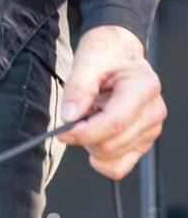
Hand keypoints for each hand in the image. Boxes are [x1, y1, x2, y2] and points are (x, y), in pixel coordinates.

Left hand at [60, 24, 165, 179]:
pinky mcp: (143, 141)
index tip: (63, 131)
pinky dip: (101, 157)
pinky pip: (119, 166)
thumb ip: (78, 88)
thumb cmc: (107, 53)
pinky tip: (96, 135)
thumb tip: (70, 116)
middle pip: (112, 144)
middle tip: (76, 116)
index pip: (115, 122)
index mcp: (143, 87)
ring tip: (91, 118)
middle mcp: (153, 111)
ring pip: (114, 158)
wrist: (118, 52)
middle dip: (85, 136)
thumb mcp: (87, 60)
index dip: (85, 132)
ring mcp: (150, 129)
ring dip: (92, 144)